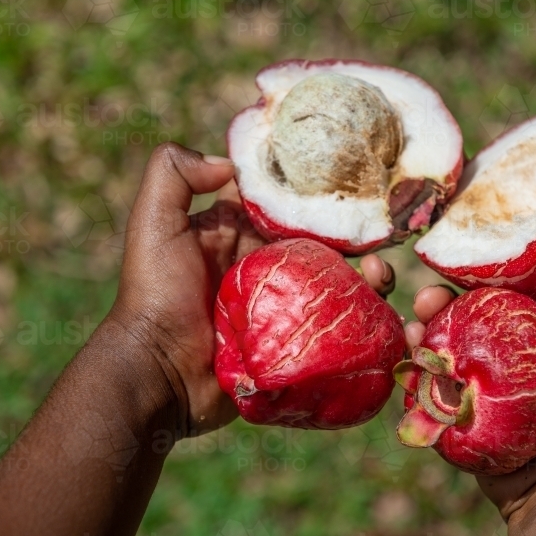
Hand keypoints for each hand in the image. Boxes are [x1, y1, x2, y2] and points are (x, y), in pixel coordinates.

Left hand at [107, 142, 396, 439]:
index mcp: (239, 233)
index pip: (289, 204)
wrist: (158, 373)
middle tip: (380, 240)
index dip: (321, 193)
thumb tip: (230, 162)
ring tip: (380, 278)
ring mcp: (283, 308)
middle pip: (324, 245)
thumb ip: (174, 174)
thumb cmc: (155, 296)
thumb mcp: (154, 224)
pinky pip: (337, 329)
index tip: (357, 185)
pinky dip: (364, 320)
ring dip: (368, 279)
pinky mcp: (294, 344)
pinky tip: (380, 315)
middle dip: (357, 239)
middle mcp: (265, 267)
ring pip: (338, 286)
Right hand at [407, 210, 535, 519]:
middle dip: (452, 275)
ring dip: (430, 312)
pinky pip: (433, 365)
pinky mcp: (462, 393)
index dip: (503, 242)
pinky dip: (417, 353)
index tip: (479, 222)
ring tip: (422, 309)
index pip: (528, 264)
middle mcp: (520, 333)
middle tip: (435, 269)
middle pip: (478, 290)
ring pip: (449, 324)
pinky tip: (412, 347)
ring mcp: (487, 363)